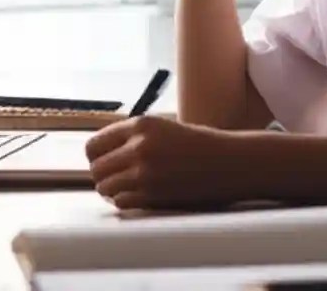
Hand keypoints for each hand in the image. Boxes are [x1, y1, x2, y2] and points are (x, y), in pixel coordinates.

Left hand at [85, 116, 239, 209]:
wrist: (231, 162)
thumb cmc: (201, 145)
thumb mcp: (163, 129)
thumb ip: (134, 138)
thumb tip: (104, 154)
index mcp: (141, 125)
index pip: (95, 144)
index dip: (97, 156)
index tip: (104, 162)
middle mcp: (138, 147)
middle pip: (96, 168)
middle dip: (104, 175)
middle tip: (117, 178)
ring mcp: (144, 173)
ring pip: (104, 187)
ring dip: (113, 190)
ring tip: (129, 188)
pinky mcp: (153, 195)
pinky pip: (121, 202)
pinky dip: (126, 202)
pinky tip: (139, 196)